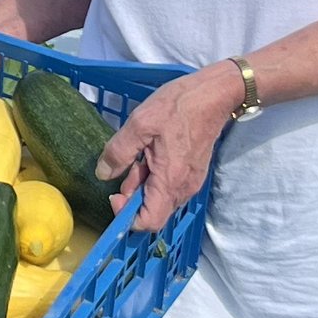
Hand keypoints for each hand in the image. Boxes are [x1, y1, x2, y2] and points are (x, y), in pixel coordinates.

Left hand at [98, 61, 246, 232]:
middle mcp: (183, 188)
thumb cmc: (179, 106)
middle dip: (132, 195)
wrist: (214, 94)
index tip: (114, 195)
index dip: (126, 217)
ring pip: (160, 198)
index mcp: (170, 181)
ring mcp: (190, 182)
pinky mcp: (192, 173)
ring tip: (140, 153)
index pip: (148, 223)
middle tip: (127, 164)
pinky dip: (154, 177)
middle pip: (152, 211)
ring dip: (143, 184)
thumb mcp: (140, 123)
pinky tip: (151, 152)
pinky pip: (169, 187)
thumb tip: (103, 174)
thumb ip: (119, 152)